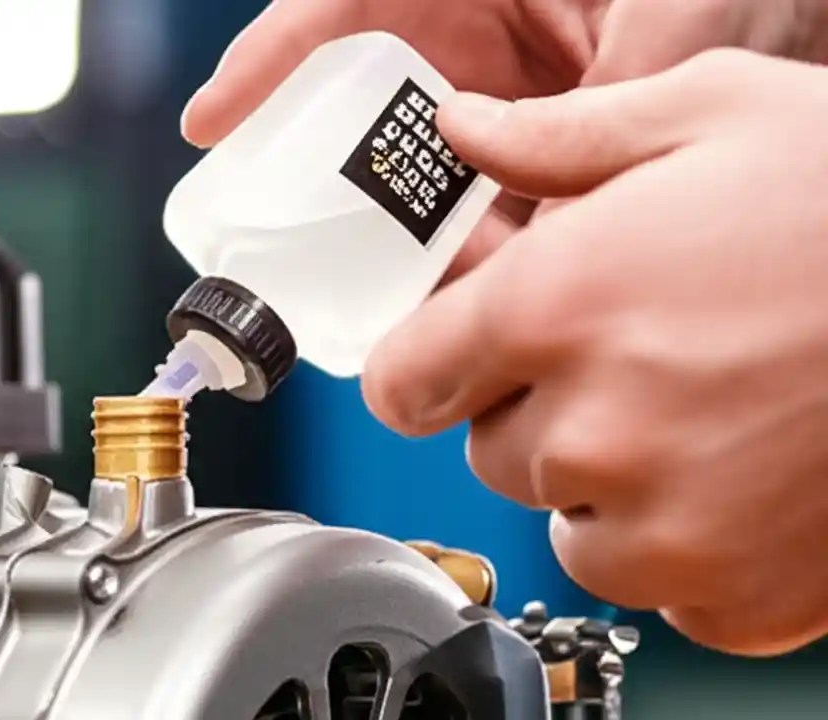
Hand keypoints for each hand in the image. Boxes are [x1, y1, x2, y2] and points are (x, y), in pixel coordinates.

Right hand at [183, 0, 827, 278]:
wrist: (813, 16)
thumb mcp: (671, 19)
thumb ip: (601, 124)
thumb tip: (551, 241)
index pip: (341, 11)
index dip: (266, 66)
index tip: (214, 125)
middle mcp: (485, 39)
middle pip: (372, 113)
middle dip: (341, 185)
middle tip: (309, 247)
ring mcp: (516, 101)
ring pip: (432, 178)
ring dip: (419, 239)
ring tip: (409, 295)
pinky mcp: (553, 157)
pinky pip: (494, 211)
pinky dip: (485, 256)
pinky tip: (486, 294)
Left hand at [362, 49, 827, 654]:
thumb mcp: (709, 115)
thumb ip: (558, 138)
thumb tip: (466, 131)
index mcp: (556, 307)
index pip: (405, 383)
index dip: (427, 366)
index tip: (456, 360)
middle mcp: (594, 432)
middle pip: (492, 451)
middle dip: (538, 408)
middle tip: (633, 356)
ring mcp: (666, 530)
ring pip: (568, 525)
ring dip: (610, 483)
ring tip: (704, 412)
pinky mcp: (734, 596)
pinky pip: (655, 584)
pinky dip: (685, 542)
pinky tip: (747, 472)